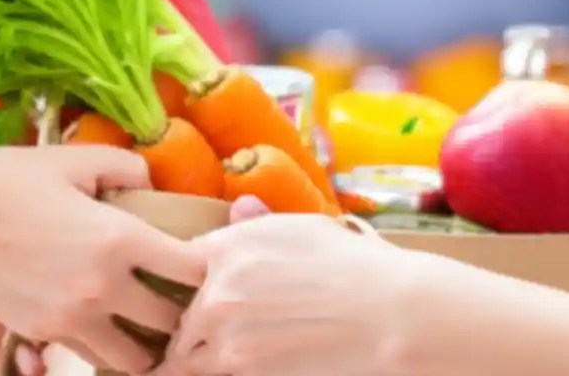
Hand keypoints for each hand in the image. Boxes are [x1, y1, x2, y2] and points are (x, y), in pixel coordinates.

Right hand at [0, 145, 203, 373]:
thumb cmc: (3, 181)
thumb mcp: (69, 158)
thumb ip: (123, 165)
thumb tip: (149, 179)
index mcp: (119, 237)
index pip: (194, 270)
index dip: (203, 265)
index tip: (195, 257)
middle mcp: (103, 286)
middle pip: (173, 322)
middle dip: (180, 309)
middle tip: (172, 293)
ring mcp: (72, 317)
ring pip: (137, 358)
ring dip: (146, 342)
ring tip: (138, 320)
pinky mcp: (43, 334)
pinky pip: (93, 359)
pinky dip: (105, 349)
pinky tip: (100, 323)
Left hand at [157, 197, 416, 375]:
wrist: (394, 317)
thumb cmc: (357, 268)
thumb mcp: (304, 229)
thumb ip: (258, 225)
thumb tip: (238, 209)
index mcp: (225, 249)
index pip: (174, 263)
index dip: (180, 281)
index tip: (179, 294)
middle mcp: (216, 292)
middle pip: (179, 317)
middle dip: (187, 328)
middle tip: (191, 339)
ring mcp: (226, 339)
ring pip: (184, 357)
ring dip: (189, 360)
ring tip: (184, 366)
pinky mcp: (240, 371)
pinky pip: (202, 375)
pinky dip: (204, 374)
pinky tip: (200, 373)